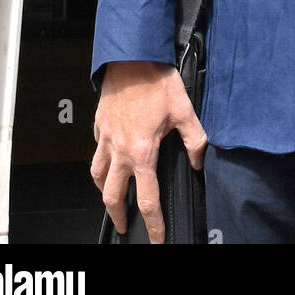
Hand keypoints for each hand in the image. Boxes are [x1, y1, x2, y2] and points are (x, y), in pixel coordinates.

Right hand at [90, 61, 207, 243]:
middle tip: (125, 227)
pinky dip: (101, 162)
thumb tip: (198, 161)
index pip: (147, 200)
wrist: (131, 56)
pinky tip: (109, 160)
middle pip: (112, 196)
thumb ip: (195, 140)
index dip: (153, 224)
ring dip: (104, 192)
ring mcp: (106, 139)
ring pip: (97, 176)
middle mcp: (120, 151)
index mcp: (143, 152)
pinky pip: (96, 152)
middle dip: (118, 217)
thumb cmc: (157, 80)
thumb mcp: (185, 109)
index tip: (157, 237)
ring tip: (112, 198)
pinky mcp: (99, 126)